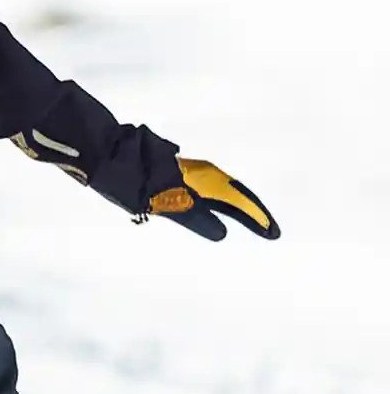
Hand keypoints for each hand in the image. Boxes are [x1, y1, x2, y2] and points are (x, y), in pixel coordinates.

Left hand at [145, 157, 279, 240]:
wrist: (120, 160)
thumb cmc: (143, 184)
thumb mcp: (170, 205)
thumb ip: (196, 218)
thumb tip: (221, 234)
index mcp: (207, 180)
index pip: (239, 202)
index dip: (256, 218)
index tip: (272, 234)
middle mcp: (206, 174)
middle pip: (238, 195)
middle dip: (255, 213)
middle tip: (273, 232)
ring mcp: (194, 173)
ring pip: (226, 192)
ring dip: (242, 208)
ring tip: (257, 224)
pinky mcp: (182, 175)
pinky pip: (213, 190)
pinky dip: (226, 202)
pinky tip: (224, 210)